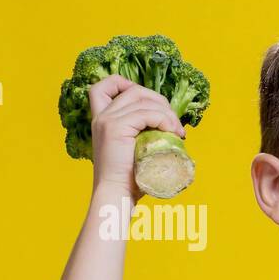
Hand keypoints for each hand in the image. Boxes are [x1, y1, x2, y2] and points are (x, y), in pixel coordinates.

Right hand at [88, 74, 186, 204]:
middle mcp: (101, 116)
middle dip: (160, 101)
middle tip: (174, 124)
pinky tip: (172, 133)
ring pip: (143, 100)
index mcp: (101, 119)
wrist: (116, 195)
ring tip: (178, 132)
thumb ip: (141, 136)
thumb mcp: (134, 150)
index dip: (127, 84)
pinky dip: (165, 119)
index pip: (104, 86)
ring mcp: (107, 120)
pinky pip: (147, 113)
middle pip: (134, 90)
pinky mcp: (116, 127)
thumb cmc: (130, 180)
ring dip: (167, 113)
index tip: (150, 103)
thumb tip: (170, 131)